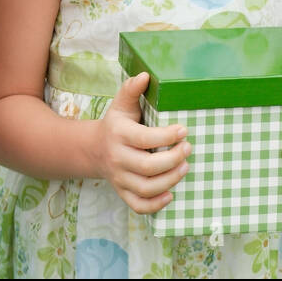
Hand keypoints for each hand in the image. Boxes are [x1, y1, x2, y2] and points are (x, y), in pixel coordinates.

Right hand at [91, 72, 190, 213]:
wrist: (93, 149)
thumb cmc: (116, 124)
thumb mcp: (121, 104)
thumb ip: (131, 89)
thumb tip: (146, 75)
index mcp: (118, 134)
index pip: (144, 138)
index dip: (166, 136)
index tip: (184, 131)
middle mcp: (117, 158)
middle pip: (147, 167)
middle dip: (173, 160)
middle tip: (188, 149)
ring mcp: (119, 178)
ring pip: (146, 188)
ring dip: (170, 181)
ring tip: (185, 167)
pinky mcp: (122, 192)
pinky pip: (138, 205)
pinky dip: (155, 204)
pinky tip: (170, 194)